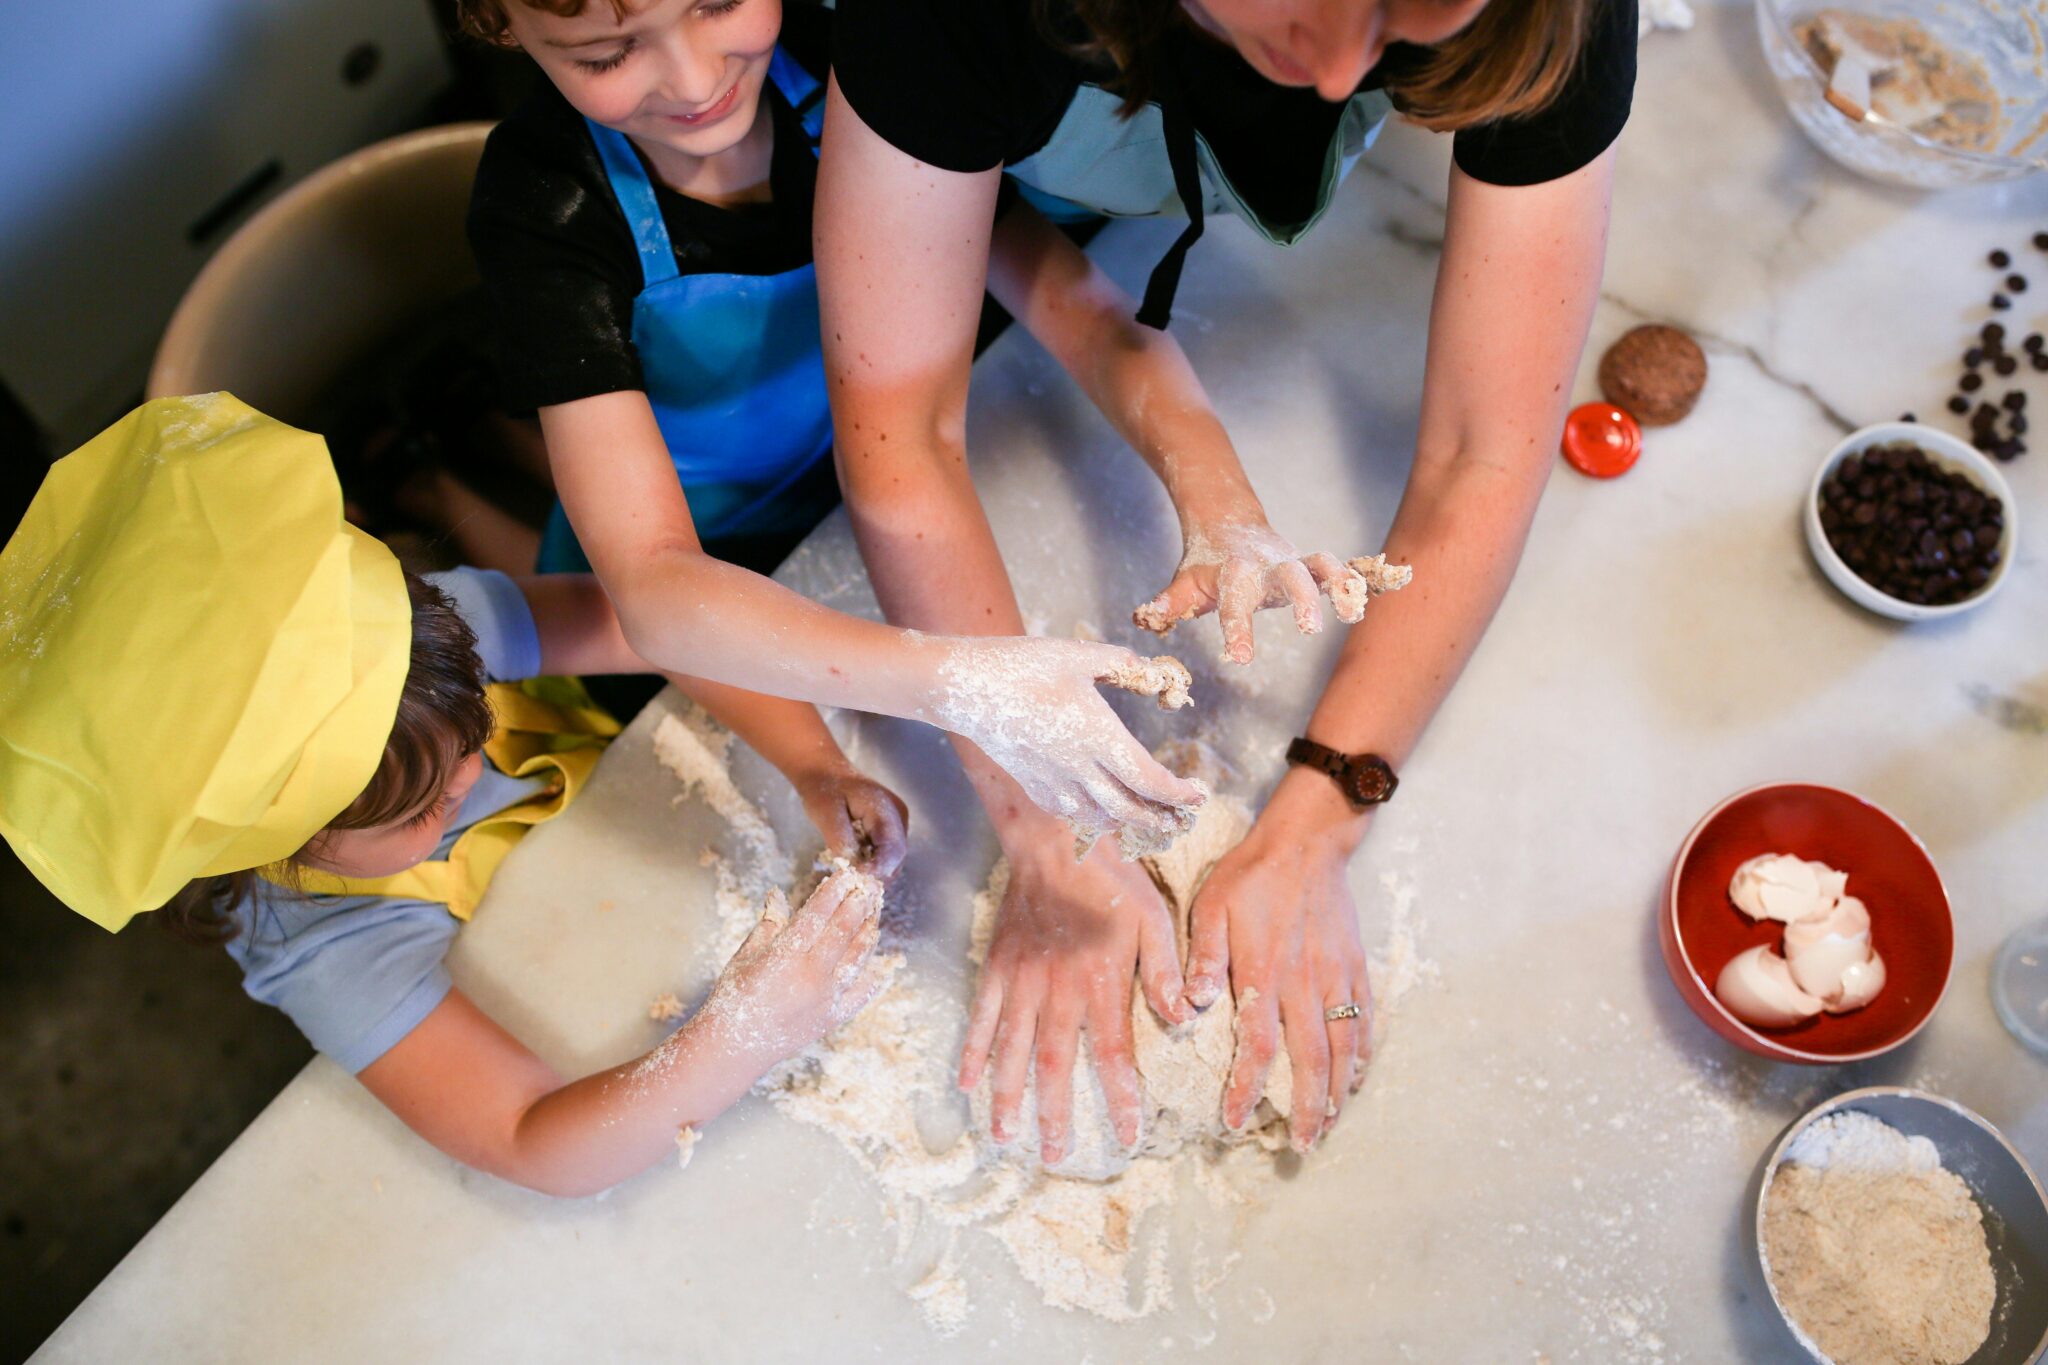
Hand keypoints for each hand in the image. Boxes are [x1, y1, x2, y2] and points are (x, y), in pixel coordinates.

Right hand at [696, 868, 889, 1066]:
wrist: (734, 1048)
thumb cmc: (733, 997)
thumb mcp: (745, 955)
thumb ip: (769, 924)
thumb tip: (777, 894)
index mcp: (786, 956)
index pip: (817, 915)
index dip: (833, 892)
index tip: (847, 873)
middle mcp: (811, 975)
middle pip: (843, 931)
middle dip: (859, 904)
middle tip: (871, 884)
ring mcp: (826, 998)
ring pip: (857, 957)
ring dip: (869, 931)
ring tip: (877, 910)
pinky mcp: (832, 1017)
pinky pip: (861, 994)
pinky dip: (874, 979)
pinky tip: (884, 964)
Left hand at [795, 766, 909, 879]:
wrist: (826, 773)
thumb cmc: (824, 789)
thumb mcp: (825, 813)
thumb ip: (839, 839)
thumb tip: (851, 868)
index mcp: (886, 809)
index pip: (893, 849)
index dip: (878, 869)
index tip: (856, 880)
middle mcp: (899, 817)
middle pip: (896, 858)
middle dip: (876, 874)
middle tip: (850, 882)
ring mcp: (898, 824)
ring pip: (893, 860)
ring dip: (874, 871)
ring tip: (851, 873)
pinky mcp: (890, 830)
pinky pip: (886, 854)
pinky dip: (872, 863)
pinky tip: (855, 863)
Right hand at [928, 637, 1204, 846]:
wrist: (965, 687)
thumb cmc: (1022, 664)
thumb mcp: (1078, 653)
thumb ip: (1120, 662)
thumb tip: (1152, 669)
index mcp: (1096, 735)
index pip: (1148, 779)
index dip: (1178, 793)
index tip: (1198, 794)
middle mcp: (1078, 766)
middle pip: (1130, 808)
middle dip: (1161, 816)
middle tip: (1183, 816)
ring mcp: (1052, 779)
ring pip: (1100, 817)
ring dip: (1129, 821)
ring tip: (1149, 818)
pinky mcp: (1032, 783)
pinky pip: (1071, 812)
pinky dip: (1094, 818)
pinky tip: (1102, 811)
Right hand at [959, 832, 1192, 1164]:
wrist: (1055, 836)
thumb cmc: (1112, 876)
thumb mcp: (1155, 918)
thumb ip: (1165, 971)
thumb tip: (1184, 1018)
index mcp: (1101, 984)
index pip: (1113, 1055)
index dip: (1120, 1099)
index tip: (1128, 1136)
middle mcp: (1057, 992)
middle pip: (1055, 1066)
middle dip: (1055, 1115)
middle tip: (1056, 1156)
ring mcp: (1021, 981)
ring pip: (1011, 1050)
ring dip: (1007, 1096)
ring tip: (1005, 1136)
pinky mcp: (997, 966)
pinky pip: (980, 1016)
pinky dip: (971, 1051)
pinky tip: (963, 1083)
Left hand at [1134, 519, 1373, 664]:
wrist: (1227, 525)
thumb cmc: (1205, 568)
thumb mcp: (1183, 584)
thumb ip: (1167, 604)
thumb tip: (1145, 619)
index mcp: (1235, 576)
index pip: (1235, 607)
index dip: (1237, 631)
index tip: (1240, 659)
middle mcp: (1268, 569)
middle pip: (1289, 579)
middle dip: (1301, 599)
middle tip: (1309, 627)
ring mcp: (1294, 564)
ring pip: (1323, 566)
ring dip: (1342, 583)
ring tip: (1357, 608)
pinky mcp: (1313, 566)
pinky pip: (1345, 568)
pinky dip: (1368, 573)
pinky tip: (1397, 579)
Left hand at [1184, 774, 1373, 1151]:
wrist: (1307, 842)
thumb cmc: (1250, 875)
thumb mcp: (1210, 906)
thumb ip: (1203, 957)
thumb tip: (1193, 1005)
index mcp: (1264, 972)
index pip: (1258, 1046)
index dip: (1246, 1088)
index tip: (1234, 1121)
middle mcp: (1305, 983)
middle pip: (1311, 1060)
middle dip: (1307, 1109)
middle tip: (1301, 1147)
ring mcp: (1336, 976)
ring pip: (1344, 1047)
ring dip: (1339, 1092)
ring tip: (1331, 1126)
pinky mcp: (1355, 966)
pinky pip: (1365, 1018)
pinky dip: (1363, 1053)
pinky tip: (1357, 1077)